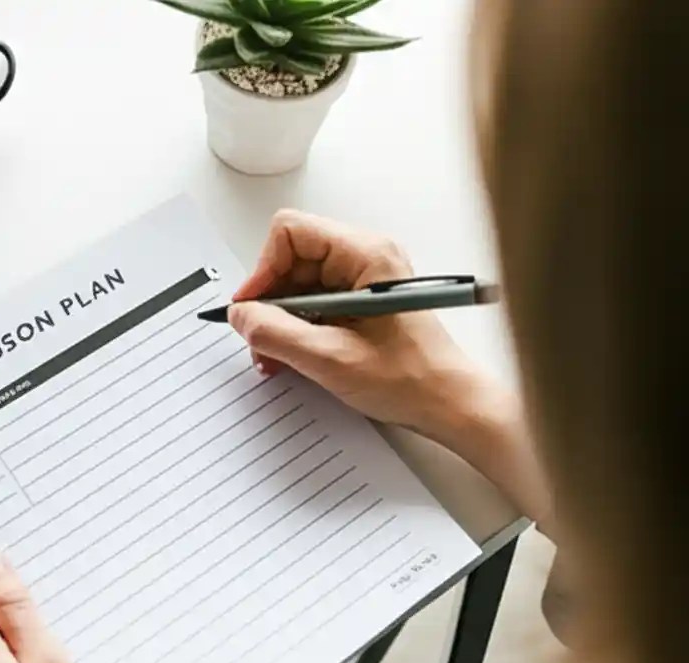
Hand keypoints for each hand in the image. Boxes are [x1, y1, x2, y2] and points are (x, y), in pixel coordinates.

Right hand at [229, 209, 497, 446]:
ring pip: (298, 283)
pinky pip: (313, 302)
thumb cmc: (411, 379)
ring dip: (279, 319)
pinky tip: (290, 357)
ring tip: (274, 356)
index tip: (251, 307)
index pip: (291, 233)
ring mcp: (362, 279)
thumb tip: (241, 316)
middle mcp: (364, 258)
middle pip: (291, 259)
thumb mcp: (330, 358)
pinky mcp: (359, 301)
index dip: (263, 269)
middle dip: (269, 300)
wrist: (447, 404)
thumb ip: (277, 334)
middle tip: (259, 338)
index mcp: (366, 255)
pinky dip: (296, 328)